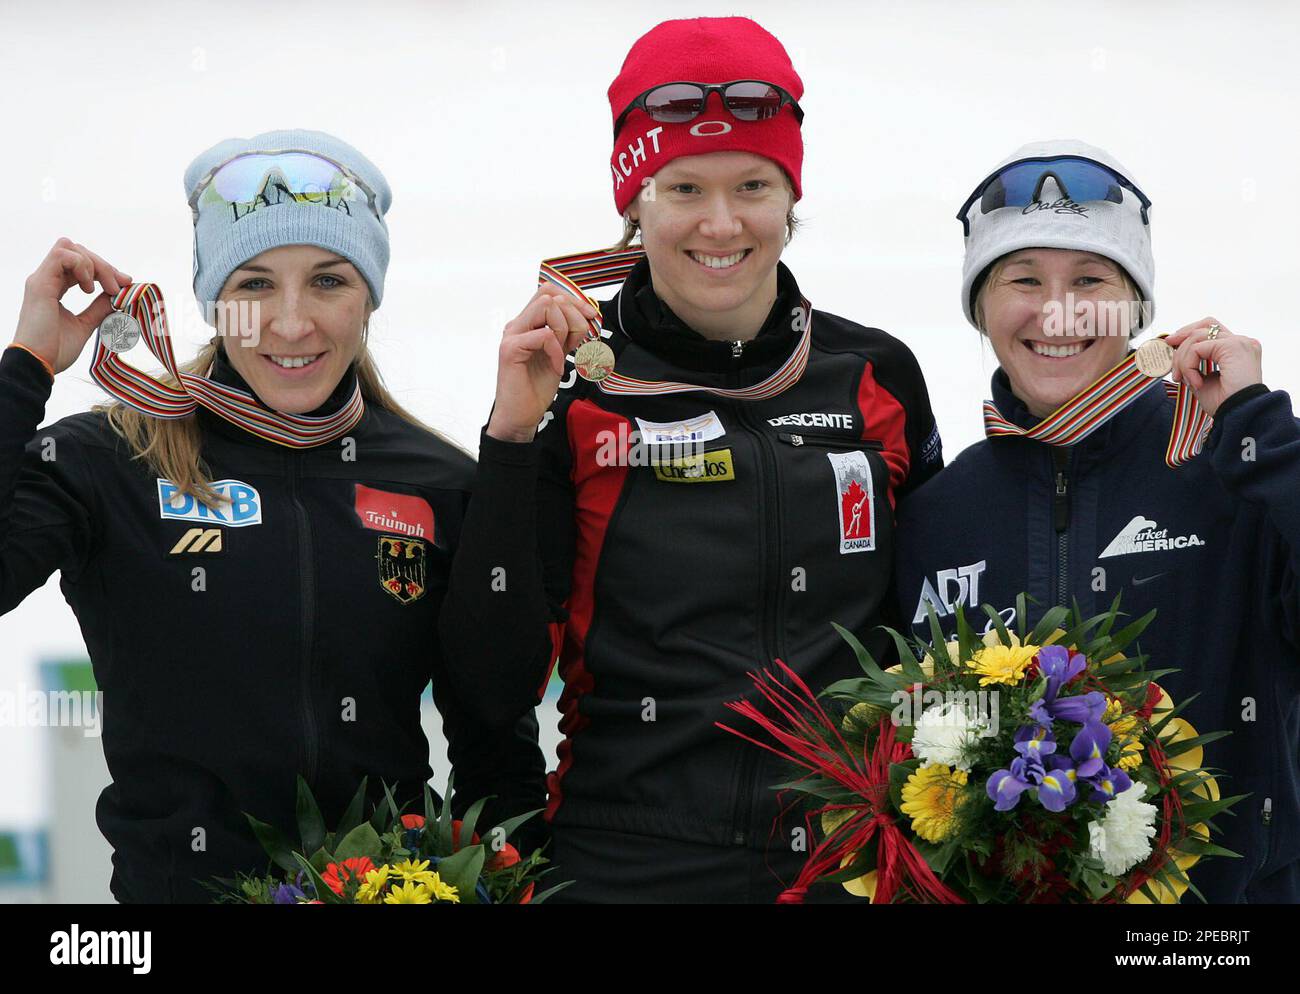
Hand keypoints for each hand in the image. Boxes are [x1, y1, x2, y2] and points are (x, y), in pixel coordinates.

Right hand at [13, 237, 132, 374]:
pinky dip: (82, 266)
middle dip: (103, 264)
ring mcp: (41, 280)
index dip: (104, 269)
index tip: (124, 284)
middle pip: (76, 251)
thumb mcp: (85, 325)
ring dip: (93, 264)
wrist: (37, 364)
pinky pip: (62, 256)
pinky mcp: (40, 285)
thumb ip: (99, 308)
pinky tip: (89, 289)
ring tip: (103, 288)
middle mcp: (46, 280)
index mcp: (54, 288)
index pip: (79, 264)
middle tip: (119, 286)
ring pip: (69, 248)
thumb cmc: (56, 349)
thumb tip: (116, 296)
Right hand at [485, 283, 598, 442]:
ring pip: (546, 307)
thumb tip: (585, 316)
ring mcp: (512, 335)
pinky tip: (556, 367)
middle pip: (548, 294)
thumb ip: (567, 334)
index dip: (573, 299)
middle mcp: (517, 325)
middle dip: (573, 313)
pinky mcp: (510, 350)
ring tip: (561, 354)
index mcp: (527, 324)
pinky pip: (544, 335)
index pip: (549, 291)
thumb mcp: (559, 354)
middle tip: (577, 339)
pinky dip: (557, 351)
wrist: (520, 416)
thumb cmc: (536, 388)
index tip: (590, 317)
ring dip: (563, 329)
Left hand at [1165, 316, 1261, 418]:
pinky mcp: (1232, 346)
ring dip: (1182, 358)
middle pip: (1206, 324)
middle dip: (1183, 334)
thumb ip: (1194, 366)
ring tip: (1183, 379)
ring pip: (1197, 336)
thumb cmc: (1225, 404)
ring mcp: (1239, 342)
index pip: (1212, 330)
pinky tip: (1195, 381)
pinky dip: (1188, 364)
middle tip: (1167, 347)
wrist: (1240, 415)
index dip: (1189, 334)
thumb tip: (1176, 357)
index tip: (1171, 346)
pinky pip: (1197, 348)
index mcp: (1238, 350)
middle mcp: (1241, 342)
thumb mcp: (1204, 381)